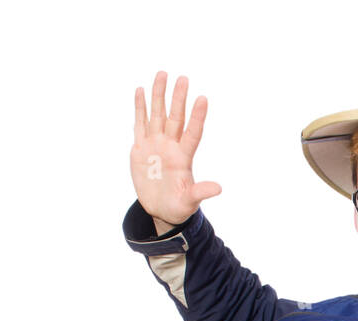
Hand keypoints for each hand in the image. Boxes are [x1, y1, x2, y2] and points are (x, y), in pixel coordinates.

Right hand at [130, 71, 220, 229]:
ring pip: (157, 115)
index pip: (192, 132)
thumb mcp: (189, 201)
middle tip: (183, 78)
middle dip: (178, 98)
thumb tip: (218, 188)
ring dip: (159, 95)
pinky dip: (140, 108)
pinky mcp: (140, 148)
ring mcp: (155, 145)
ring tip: (162, 74)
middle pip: (175, 118)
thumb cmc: (178, 206)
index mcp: (183, 158)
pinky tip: (140, 90)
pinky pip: (140, 124)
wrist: (159, 209)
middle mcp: (170, 146)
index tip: (203, 98)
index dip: (197, 117)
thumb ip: (201, 192)